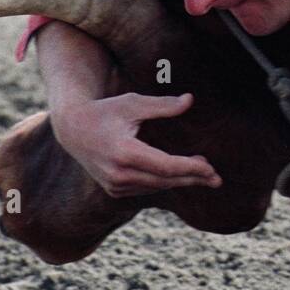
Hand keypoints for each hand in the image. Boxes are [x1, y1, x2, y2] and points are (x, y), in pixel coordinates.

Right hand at [49, 92, 221, 197]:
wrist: (72, 130)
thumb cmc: (106, 111)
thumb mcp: (133, 103)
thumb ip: (162, 105)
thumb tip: (190, 100)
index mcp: (124, 152)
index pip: (166, 166)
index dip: (191, 168)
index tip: (211, 168)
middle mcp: (118, 174)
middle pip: (165, 180)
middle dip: (193, 178)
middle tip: (216, 179)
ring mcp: (115, 185)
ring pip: (157, 186)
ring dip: (181, 180)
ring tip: (204, 172)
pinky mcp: (114, 189)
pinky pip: (147, 187)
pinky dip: (165, 182)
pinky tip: (180, 174)